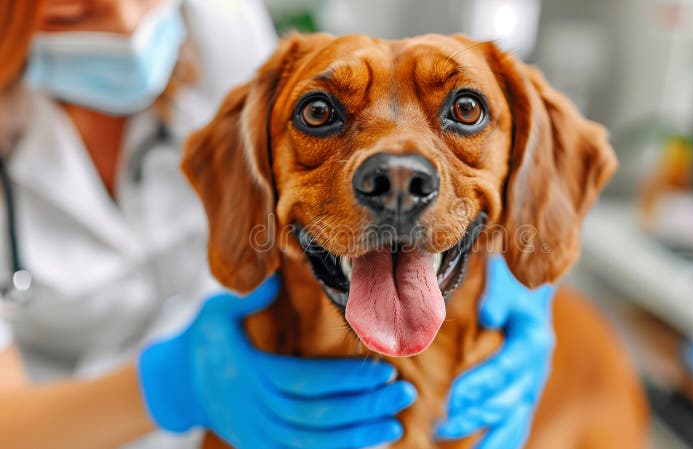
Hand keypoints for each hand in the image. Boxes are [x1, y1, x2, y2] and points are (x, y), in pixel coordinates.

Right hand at [138, 276, 415, 448]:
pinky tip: (366, 445)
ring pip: (309, 443)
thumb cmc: (207, 338)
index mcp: (247, 372)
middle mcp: (252, 407)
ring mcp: (253, 432)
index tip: (383, 369)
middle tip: (403, 393)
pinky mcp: (257, 445)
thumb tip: (276, 279)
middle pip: (314, 415)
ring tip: (395, 426)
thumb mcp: (217, 311)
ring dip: (355, 437)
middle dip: (362, 407)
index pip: (304, 380)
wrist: (178, 382)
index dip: (345, 378)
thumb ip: (248, 299)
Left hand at [435, 256, 554, 447]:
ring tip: (446, 441)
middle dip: (473, 415)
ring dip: (483, 439)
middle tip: (440, 426)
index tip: (452, 397)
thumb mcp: (505, 280)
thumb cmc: (507, 283)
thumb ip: (498, 295)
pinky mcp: (522, 397)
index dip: (480, 385)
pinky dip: (498, 443)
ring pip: (512, 421)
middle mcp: (535, 368)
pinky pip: (515, 428)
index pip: (506, 369)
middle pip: (507, 400)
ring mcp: (530, 386)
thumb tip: (487, 314)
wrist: (525, 288)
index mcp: (532, 340)